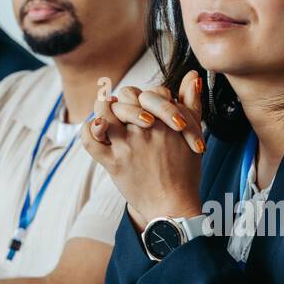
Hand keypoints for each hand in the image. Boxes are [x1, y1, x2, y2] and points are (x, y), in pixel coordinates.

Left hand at [81, 70, 206, 231]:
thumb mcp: (193, 134)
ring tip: (110, 115)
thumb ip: (191, 103)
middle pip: (126, 95)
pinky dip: (89, 130)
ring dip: (104, 107)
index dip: (150, 97)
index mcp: (165, 121)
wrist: (174, 207)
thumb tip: (191, 76)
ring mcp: (127, 146)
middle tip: (128, 110)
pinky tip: (97, 129)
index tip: (150, 109)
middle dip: (127, 99)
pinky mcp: (112, 163)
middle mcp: (145, 130)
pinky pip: (90, 140)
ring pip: (104, 110)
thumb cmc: (185, 172)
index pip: (152, 92)